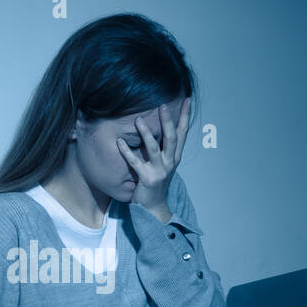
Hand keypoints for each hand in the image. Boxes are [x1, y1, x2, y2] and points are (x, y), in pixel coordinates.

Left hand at [117, 97, 190, 222]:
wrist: (153, 206)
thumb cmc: (156, 180)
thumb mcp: (164, 162)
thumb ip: (163, 146)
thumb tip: (160, 126)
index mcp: (175, 156)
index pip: (182, 133)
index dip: (185, 116)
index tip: (188, 100)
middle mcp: (170, 162)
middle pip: (171, 138)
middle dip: (168, 121)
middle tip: (162, 105)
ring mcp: (159, 171)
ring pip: (154, 149)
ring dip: (147, 133)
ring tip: (138, 119)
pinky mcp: (146, 179)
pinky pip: (135, 163)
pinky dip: (126, 152)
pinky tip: (119, 142)